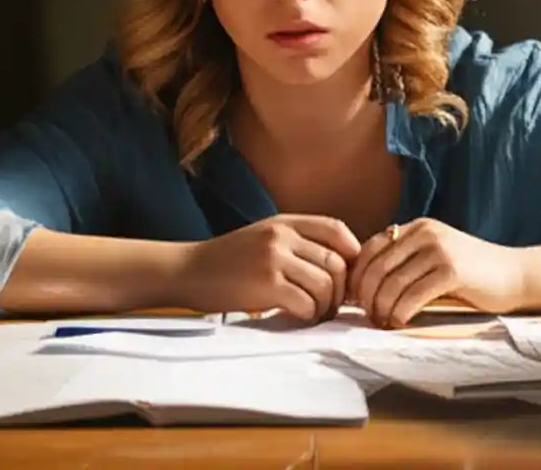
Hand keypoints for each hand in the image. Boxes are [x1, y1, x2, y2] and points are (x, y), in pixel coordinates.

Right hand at [180, 214, 359, 320]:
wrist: (187, 272)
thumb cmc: (227, 260)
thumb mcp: (264, 237)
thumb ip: (297, 243)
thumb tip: (341, 266)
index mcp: (285, 222)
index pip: (337, 229)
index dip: (353, 253)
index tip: (349, 276)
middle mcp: (283, 236)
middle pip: (337, 263)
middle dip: (341, 290)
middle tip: (331, 305)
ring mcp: (275, 259)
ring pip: (326, 285)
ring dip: (326, 306)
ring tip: (315, 314)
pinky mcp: (267, 284)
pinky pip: (307, 303)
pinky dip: (309, 315)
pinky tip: (299, 318)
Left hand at [347, 218, 525, 327]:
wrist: (515, 275)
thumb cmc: (474, 273)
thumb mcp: (436, 255)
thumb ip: (407, 260)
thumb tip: (365, 283)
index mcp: (418, 227)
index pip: (371, 248)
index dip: (357, 276)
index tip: (354, 299)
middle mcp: (426, 233)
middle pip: (377, 267)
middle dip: (366, 296)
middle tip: (366, 316)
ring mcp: (440, 250)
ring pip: (392, 284)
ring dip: (381, 308)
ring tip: (382, 323)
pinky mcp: (452, 271)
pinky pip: (413, 296)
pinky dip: (400, 313)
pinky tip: (400, 323)